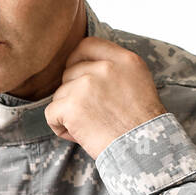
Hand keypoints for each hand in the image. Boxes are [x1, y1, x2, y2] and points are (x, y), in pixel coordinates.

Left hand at [44, 36, 167, 159]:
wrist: (144, 149)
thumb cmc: (141, 125)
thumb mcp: (138, 84)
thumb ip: (114, 70)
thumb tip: (82, 68)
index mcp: (125, 60)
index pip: (87, 45)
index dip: (76, 60)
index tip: (78, 77)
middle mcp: (105, 68)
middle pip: (70, 73)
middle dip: (74, 94)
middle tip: (93, 114)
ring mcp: (86, 84)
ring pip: (60, 94)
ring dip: (68, 112)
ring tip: (91, 127)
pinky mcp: (72, 105)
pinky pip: (51, 113)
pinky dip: (60, 127)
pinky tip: (79, 135)